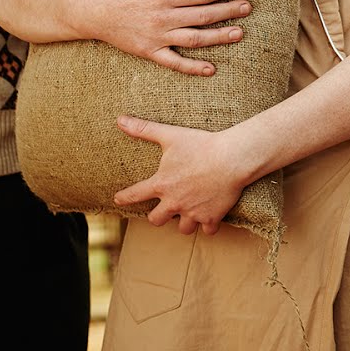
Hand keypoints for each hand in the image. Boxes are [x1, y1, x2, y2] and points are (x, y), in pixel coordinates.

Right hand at [79, 0, 250, 75]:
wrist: (87, 11)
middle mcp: (163, 18)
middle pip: (203, 15)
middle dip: (228, 11)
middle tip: (247, 8)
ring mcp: (157, 37)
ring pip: (195, 39)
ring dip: (219, 37)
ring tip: (239, 32)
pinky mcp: (149, 52)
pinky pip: (174, 63)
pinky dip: (193, 68)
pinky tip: (211, 69)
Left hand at [114, 116, 251, 234]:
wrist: (231, 158)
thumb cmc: (201, 145)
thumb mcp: (170, 135)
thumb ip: (143, 129)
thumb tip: (120, 119)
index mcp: (161, 184)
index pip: (135, 194)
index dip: (124, 197)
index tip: (118, 200)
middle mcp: (174, 202)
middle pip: (156, 220)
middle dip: (158, 216)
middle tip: (164, 210)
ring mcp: (193, 212)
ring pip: (183, 229)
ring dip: (184, 223)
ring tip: (187, 214)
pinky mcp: (211, 217)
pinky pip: (207, 230)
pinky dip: (208, 226)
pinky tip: (209, 219)